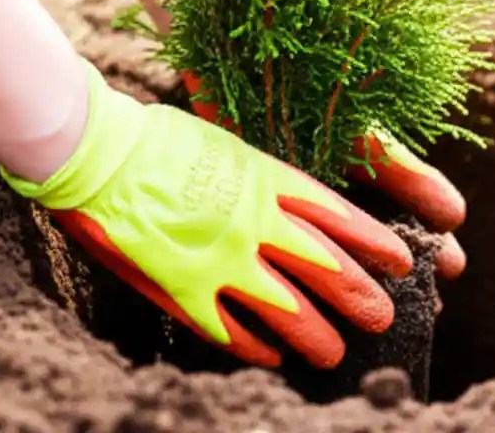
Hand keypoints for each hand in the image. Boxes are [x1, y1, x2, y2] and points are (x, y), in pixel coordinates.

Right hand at [1, 58, 413, 368]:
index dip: (374, 243)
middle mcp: (254, 223)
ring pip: (288, 311)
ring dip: (317, 336)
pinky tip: (272, 357)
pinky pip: (232, 331)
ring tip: (335, 353)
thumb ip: (257, 175)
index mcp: (267, 179)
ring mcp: (221, 260)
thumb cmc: (153, 137)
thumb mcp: (222, 142)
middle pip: (326, 269)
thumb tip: (282, 197)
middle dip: (360, 297)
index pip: (339, 217)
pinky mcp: (184, 290)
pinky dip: (257, 347)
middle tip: (380, 317)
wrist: (94, 150)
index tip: (400, 260)